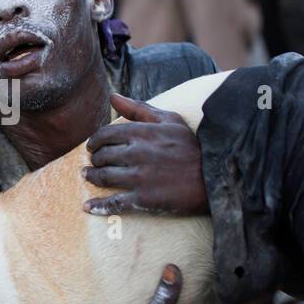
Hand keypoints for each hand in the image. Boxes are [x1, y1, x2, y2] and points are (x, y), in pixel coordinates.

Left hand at [83, 92, 207, 216]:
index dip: (94, 141)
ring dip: (91, 177)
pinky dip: (98, 206)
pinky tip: (88, 207)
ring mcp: (139, 177)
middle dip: (93, 159)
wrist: (214, 177)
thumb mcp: (170, 120)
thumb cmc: (191, 146)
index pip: (105, 135)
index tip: (92, 146)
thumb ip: (138, 107)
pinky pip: (114, 203)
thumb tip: (112, 97)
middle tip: (92, 162)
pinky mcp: (144, 198)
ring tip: (88, 177)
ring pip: (104, 177)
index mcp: (142, 133)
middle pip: (102, 156)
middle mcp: (137, 154)